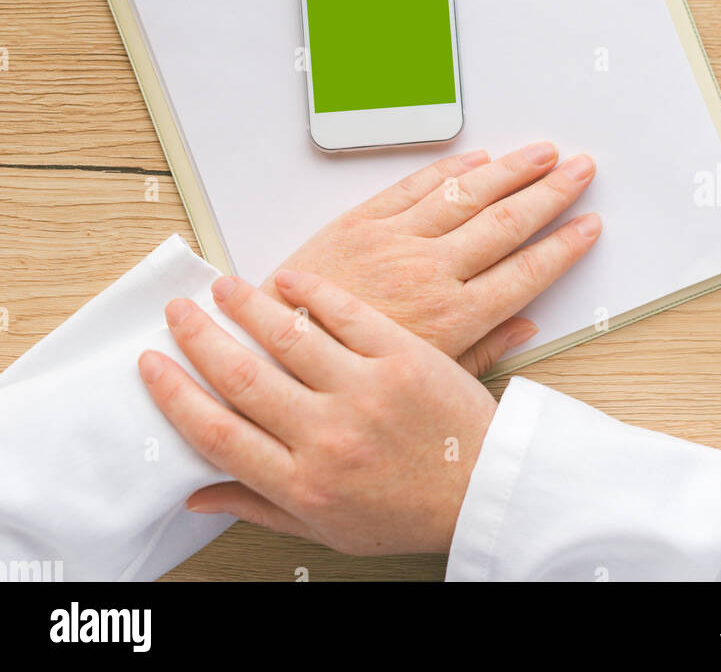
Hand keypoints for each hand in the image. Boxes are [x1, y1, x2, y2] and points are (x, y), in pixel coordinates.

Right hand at [139, 272, 495, 554]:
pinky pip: (347, 314)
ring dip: (247, 306)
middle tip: (177, 311)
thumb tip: (197, 495)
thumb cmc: (408, 512)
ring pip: (288, 338)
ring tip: (222, 287)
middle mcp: (328, 436)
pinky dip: (312, 292)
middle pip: (242, 378)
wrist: (483, 489)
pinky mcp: (403, 356)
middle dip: (200, 339)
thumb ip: (259, 505)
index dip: (174, 394)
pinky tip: (288, 277)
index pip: (216, 433)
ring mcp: (366, 392)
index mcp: (303, 483)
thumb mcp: (327, 530)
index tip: (151, 365)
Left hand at [261, 143, 599, 373]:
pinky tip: (475, 157)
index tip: (590, 224)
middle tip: (580, 168)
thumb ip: (481, 352)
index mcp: (451, 319)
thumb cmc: (343, 381)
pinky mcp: (359, 224)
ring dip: (510, 170)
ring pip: (466, 195)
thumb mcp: (423, 383)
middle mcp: (428, 273)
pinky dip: (448, 169)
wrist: (270, 357)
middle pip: (505, 223)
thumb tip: (527, 327)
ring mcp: (393, 243)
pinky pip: (413, 188)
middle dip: (549, 192)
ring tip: (542, 152)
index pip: (525, 272)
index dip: (563, 245)